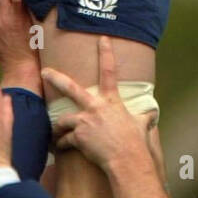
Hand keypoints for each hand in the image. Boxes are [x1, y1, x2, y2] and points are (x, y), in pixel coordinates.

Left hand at [42, 39, 150, 172]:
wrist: (126, 158)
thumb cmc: (135, 142)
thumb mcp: (141, 124)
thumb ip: (143, 117)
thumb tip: (152, 115)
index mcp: (111, 100)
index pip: (109, 71)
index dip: (106, 53)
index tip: (102, 39)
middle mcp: (95, 107)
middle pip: (71, 88)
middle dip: (55, 78)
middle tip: (44, 72)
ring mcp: (85, 121)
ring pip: (62, 120)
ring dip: (58, 128)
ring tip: (55, 133)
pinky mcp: (78, 136)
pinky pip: (64, 141)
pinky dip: (62, 145)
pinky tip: (61, 149)